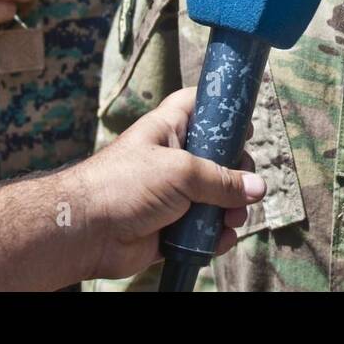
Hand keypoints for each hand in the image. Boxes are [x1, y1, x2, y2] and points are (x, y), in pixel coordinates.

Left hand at [73, 87, 264, 281]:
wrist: (86, 232)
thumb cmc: (124, 184)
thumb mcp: (180, 171)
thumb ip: (221, 179)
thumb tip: (257, 188)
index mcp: (169, 130)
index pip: (197, 105)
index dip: (221, 109)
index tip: (244, 125)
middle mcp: (173, 159)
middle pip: (218, 157)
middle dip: (237, 173)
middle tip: (245, 184)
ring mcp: (174, 195)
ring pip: (216, 197)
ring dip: (231, 208)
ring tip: (233, 218)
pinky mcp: (173, 227)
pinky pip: (205, 229)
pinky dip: (216, 235)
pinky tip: (221, 238)